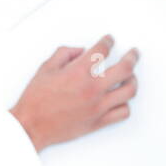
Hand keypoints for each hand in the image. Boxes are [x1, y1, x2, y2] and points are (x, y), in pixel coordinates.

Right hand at [10, 35, 139, 152]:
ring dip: (133, 80)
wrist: (32, 126)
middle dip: (132, 57)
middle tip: (133, 53)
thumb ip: (65, 53)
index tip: (109, 40)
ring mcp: (98, 106)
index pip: (102, 50)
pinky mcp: (98, 121)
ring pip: (129, 91)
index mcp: (79, 72)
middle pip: (125, 68)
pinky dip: (125, 104)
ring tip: (131, 76)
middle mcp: (92, 88)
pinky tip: (121, 99)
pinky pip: (123, 112)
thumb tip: (80, 50)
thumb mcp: (46, 68)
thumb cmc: (36, 100)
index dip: (108, 41)